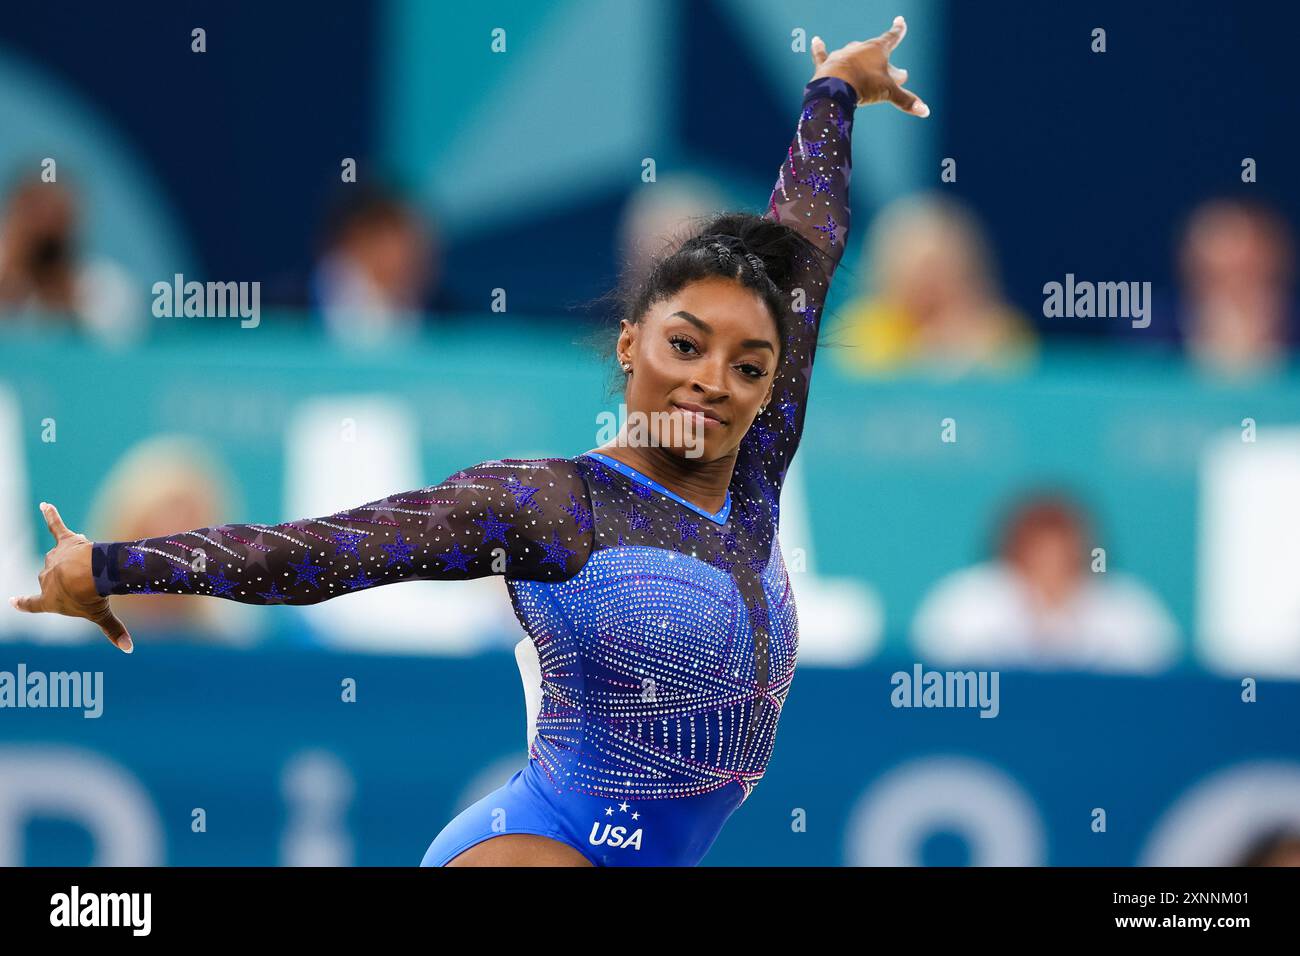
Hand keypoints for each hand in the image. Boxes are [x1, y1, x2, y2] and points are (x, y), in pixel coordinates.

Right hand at [9, 502, 133, 652]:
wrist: (86, 575)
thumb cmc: (89, 598)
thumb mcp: (100, 616)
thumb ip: (113, 631)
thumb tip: (128, 649)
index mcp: (48, 600)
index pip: (32, 605)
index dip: (22, 604)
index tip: (12, 601)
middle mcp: (45, 577)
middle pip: (55, 579)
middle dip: (71, 581)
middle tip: (89, 586)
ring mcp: (53, 559)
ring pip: (62, 557)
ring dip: (76, 561)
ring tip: (92, 568)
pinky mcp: (65, 542)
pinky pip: (56, 526)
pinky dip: (51, 515)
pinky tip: (46, 505)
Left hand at [811, 15, 928, 116]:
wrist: (835, 87)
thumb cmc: (864, 86)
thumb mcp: (888, 93)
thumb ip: (906, 100)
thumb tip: (926, 111)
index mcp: (878, 50)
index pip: (892, 37)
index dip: (898, 30)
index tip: (900, 21)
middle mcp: (860, 48)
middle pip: (876, 55)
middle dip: (888, 65)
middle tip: (900, 74)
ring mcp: (843, 55)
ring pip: (854, 56)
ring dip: (861, 64)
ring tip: (865, 71)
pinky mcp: (827, 64)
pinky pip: (822, 54)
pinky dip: (819, 48)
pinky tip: (815, 40)